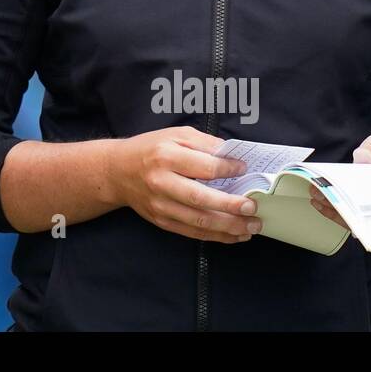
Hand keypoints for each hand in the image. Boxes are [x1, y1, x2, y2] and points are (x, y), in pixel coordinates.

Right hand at [110, 126, 260, 243]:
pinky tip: (235, 234)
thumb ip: (204, 143)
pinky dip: (217, 236)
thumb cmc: (150, 149)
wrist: (117, 171)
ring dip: (229, 227)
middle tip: (253, 207)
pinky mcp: (162, 221)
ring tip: (252, 226)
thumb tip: (232, 156)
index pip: (204, 167)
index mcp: (166, 157)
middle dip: (231, 205)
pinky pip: (193, 232)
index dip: (228, 169)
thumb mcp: (175, 135)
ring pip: (199, 221)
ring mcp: (161, 205)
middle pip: (201, 199)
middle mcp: (161, 183)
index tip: (245, 169)